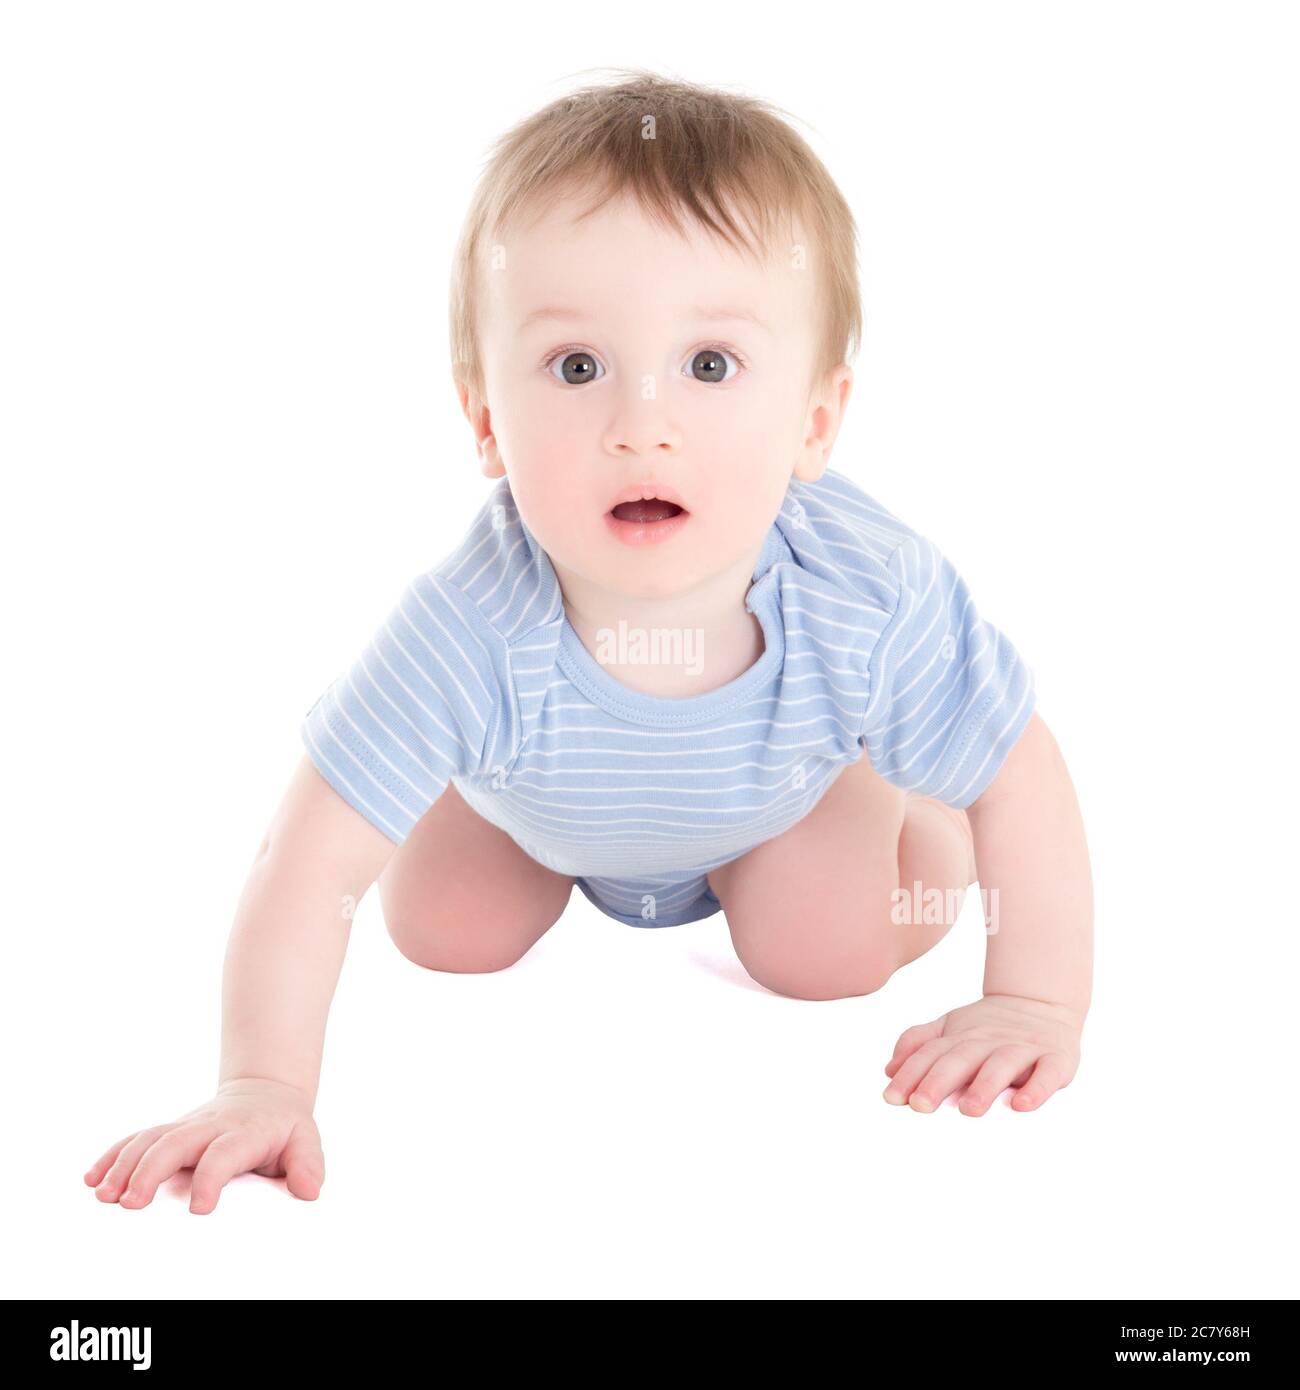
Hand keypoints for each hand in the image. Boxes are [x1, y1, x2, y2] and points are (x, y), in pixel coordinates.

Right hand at [84, 1077, 323, 1213]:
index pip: (224, 1153)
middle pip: (174, 1141)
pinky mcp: (170, 1131)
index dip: (210, 1177)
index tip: (199, 1208)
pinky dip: (112, 1155)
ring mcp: (186, 1127)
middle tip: (131, 1203)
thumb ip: (308, 1164)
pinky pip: (136, 1138)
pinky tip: (91, 1178)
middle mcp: (209, 1127)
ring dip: (123, 1165)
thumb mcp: (306, 1140)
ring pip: (149, 1138)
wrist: (266, 1093)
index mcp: (245, 1132)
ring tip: (103, 1196)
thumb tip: (309, 1191)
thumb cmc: (285, 1127)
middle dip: (151, 1171)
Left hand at [882, 994, 1082, 1114]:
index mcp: (961, 1037)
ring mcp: (1023, 1049)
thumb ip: (919, 1044)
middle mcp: (989, 1041)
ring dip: (985, 1087)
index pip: (931, 1054)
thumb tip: (889, 1069)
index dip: (911, 1074)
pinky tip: (1021, 1106)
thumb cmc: (989, 1027)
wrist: (1042, 1001)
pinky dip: (1036, 1090)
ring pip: (1002, 1066)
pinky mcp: (1056, 1059)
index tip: (891, 1098)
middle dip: (938, 1082)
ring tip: (968, 1110)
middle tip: (919, 1106)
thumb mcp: (951, 1028)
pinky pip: (1047, 1074)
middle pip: (960, 1059)